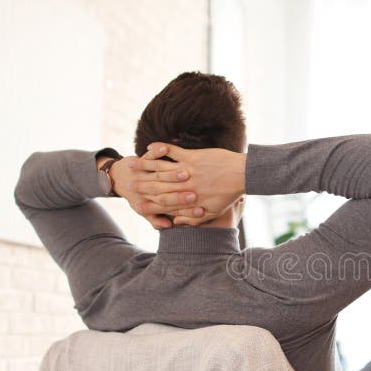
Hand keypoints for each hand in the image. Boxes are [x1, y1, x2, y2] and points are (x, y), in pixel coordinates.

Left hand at [105, 156, 204, 228]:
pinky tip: (165, 149)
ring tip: (184, 174)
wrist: (119, 179)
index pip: (167, 206)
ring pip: (158, 172)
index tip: (198, 211)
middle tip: (194, 195)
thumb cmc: (137, 197)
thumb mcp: (145, 211)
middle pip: (163, 190)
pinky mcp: (144, 159)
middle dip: (180, 195)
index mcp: (150, 200)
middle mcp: (147, 186)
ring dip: (171, 174)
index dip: (183, 209)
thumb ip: (156, 219)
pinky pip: (150, 155)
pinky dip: (157, 151)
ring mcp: (145, 172)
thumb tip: (168, 226)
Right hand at [129, 143, 245, 225]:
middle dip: (141, 185)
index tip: (137, 204)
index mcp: (189, 201)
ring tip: (132, 164)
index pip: (164, 205)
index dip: (149, 205)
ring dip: (144, 166)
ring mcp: (188, 171)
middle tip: (127, 183)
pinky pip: (172, 152)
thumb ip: (193, 219)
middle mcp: (185, 187)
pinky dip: (160, 149)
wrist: (243, 175)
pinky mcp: (192, 157)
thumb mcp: (212, 212)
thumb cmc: (229, 194)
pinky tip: (150, 147)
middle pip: (157, 187)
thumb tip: (176, 224)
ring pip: (161, 169)